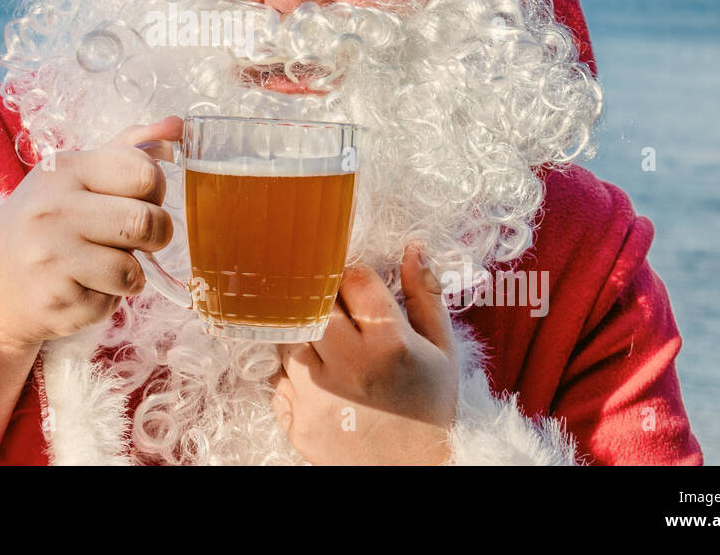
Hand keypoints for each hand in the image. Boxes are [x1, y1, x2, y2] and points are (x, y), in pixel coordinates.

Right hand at [0, 116, 182, 349]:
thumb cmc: (47, 220)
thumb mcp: (77, 175)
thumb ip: (129, 149)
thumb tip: (177, 126)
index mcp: (64, 168)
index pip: (144, 173)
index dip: (156, 190)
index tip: (142, 199)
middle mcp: (53, 209)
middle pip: (146, 222)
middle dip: (156, 235)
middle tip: (138, 239)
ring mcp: (51, 258)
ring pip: (133, 270)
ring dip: (131, 273)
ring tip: (104, 265)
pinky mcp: (55, 302)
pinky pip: (112, 303)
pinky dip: (107, 299)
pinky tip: (81, 287)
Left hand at [271, 244, 457, 464]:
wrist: (414, 473)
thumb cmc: (430, 405)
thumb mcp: (441, 348)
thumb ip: (425, 295)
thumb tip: (412, 246)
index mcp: (391, 344)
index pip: (353, 278)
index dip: (354, 277)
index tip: (359, 289)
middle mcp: (350, 367)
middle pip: (312, 302)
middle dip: (321, 298)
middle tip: (336, 310)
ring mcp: (318, 396)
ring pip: (288, 336)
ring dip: (303, 331)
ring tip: (329, 345)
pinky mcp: (297, 421)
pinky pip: (278, 376)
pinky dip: (293, 371)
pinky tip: (318, 377)